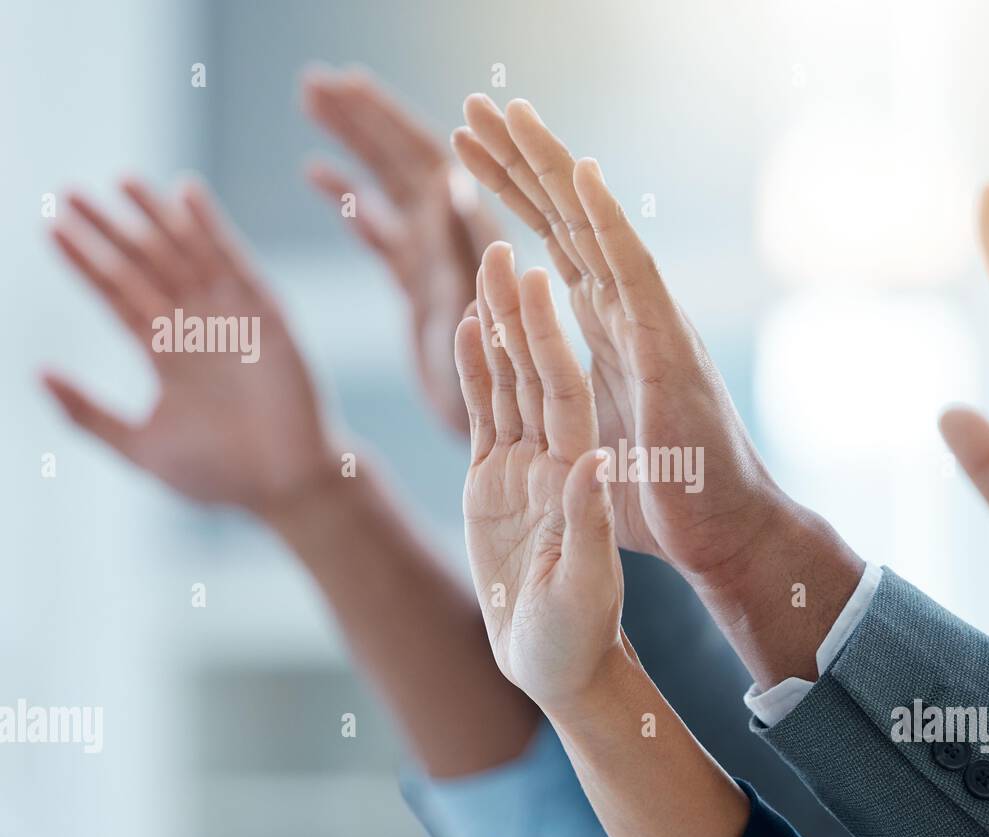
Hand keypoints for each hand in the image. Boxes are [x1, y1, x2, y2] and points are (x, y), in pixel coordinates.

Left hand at [45, 179, 335, 516]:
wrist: (286, 484)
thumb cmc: (220, 474)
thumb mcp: (139, 445)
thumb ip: (87, 412)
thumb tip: (36, 372)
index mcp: (165, 353)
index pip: (116, 295)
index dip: (85, 262)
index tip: (51, 228)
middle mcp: (194, 326)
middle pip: (144, 265)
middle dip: (110, 230)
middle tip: (69, 193)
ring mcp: (231, 317)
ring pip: (185, 254)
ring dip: (155, 217)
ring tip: (121, 181)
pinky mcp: (266, 314)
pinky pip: (235, 262)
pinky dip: (212, 228)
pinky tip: (186, 194)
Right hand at [302, 66, 500, 431]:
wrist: (504, 433)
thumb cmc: (506, 383)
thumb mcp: (488, 320)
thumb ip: (469, 252)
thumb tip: (453, 181)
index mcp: (475, 243)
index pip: (433, 165)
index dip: (398, 124)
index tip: (356, 83)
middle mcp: (457, 242)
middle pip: (409, 162)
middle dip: (368, 120)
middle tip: (319, 81)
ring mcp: (437, 261)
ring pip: (392, 187)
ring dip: (356, 142)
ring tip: (311, 97)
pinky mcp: (420, 287)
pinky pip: (383, 229)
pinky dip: (352, 199)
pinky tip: (316, 169)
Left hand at [451, 95, 786, 586]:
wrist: (723, 533)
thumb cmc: (662, 494)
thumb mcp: (587, 442)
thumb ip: (559, 406)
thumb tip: (524, 393)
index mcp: (606, 334)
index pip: (549, 249)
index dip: (510, 200)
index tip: (469, 153)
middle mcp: (628, 316)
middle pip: (564, 224)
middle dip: (519, 165)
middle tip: (476, 105)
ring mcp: (651, 326)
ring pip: (593, 231)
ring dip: (549, 170)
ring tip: (509, 112)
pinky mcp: (668, 350)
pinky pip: (632, 275)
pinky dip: (607, 222)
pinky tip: (580, 173)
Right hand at [456, 241, 629, 710]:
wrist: (559, 665)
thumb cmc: (578, 636)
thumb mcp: (585, 585)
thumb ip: (586, 521)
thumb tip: (593, 460)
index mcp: (583, 474)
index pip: (564, 391)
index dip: (548, 335)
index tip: (535, 277)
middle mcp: (557, 459)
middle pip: (535, 372)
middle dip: (519, 312)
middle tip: (499, 249)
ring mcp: (526, 467)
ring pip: (510, 384)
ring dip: (499, 328)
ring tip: (484, 268)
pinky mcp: (497, 483)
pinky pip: (487, 417)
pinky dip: (477, 374)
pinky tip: (469, 330)